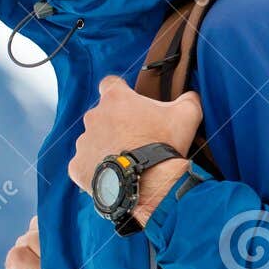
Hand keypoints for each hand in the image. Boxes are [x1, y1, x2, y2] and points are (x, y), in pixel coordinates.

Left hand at [69, 75, 199, 226]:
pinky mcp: (77, 166)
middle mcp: (93, 117)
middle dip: (115, 123)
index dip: (120, 91)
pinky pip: (84, 164)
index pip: (110, 84)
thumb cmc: (166, 145)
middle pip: (101, 115)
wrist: (150, 185)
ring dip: (105, 146)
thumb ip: (188, 99)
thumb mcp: (187, 115)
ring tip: (125, 160)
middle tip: (135, 139)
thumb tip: (191, 96)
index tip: (130, 104)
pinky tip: (113, 175)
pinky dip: (95, 168)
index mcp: (114, 98)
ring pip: (92, 140)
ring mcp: (83, 142)